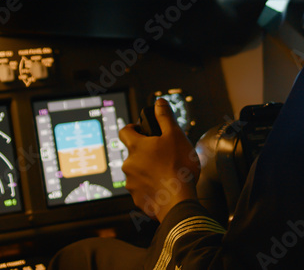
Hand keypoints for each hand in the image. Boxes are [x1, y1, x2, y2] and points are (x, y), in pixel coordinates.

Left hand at [120, 98, 200, 220]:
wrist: (178, 201)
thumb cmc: (178, 167)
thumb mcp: (175, 135)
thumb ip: (165, 117)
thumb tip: (159, 102)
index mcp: (136, 147)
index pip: (124, 131)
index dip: (133, 128)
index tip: (142, 130)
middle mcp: (129, 165)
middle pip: (134, 154)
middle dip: (146, 153)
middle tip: (164, 155)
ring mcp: (132, 184)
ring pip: (138, 173)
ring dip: (148, 171)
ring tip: (167, 173)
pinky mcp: (138, 199)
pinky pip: (143, 190)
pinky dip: (152, 188)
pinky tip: (165, 188)